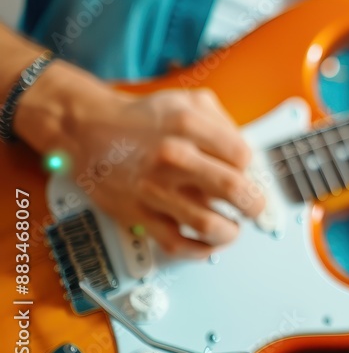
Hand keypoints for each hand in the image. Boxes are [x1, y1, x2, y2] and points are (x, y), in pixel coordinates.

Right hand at [15, 63, 264, 256]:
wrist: (87, 130)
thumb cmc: (143, 119)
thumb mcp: (189, 102)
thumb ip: (224, 123)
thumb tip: (249, 158)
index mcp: (188, 125)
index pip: (242, 156)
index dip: (251, 168)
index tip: (247, 175)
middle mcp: (172, 157)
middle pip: (234, 190)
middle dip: (255, 205)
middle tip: (256, 209)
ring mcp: (154, 188)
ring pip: (208, 224)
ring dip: (230, 232)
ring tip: (233, 228)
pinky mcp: (137, 213)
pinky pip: (176, 243)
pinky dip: (199, 250)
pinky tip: (208, 244)